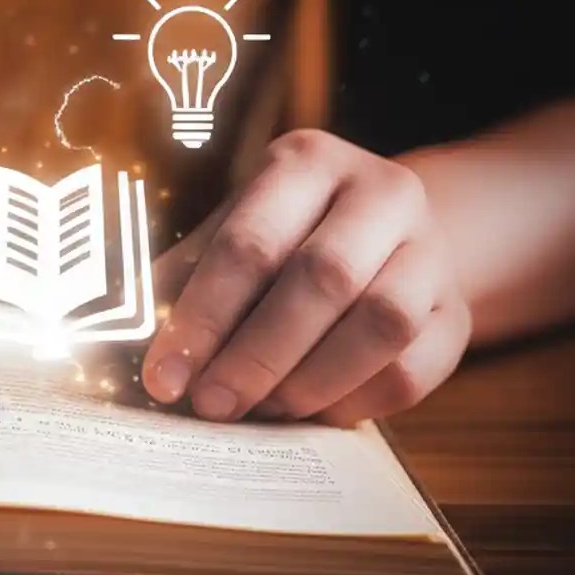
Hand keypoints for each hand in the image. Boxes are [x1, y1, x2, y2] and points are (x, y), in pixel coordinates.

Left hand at [142, 129, 470, 426]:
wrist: (387, 236)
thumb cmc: (285, 236)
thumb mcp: (231, 233)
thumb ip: (181, 282)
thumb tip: (117, 347)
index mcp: (307, 162)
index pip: (250, 242)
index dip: (202, 317)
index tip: (164, 377)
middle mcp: (382, 192)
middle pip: (321, 279)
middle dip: (255, 354)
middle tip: (210, 404)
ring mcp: (432, 250)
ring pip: (380, 323)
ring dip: (309, 381)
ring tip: (259, 411)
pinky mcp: (457, 312)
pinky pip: (414, 368)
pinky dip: (355, 400)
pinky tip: (311, 411)